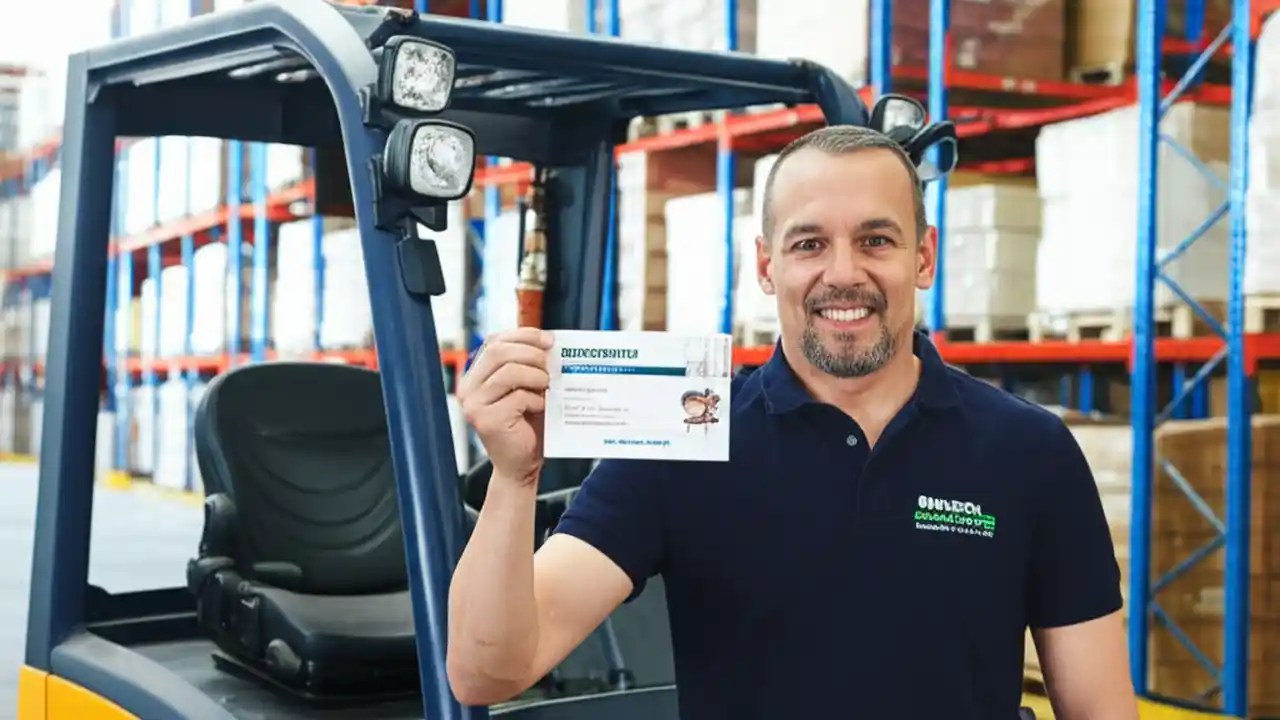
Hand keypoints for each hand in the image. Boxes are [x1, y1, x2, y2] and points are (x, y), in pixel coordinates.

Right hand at [458, 327, 554, 485]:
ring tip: (547, 386)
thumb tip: (547, 341)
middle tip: (551, 362)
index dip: (522, 335)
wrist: (521, 465)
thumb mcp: (525, 387)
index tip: (548, 339)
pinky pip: (517, 397)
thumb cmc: (526, 425)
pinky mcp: (487, 421)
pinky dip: (535, 399)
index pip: (494, 341)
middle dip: (530, 352)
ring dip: (536, 376)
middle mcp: (468, 389)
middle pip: (498, 352)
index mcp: (476, 376)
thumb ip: (527, 365)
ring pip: (508, 372)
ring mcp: (474, 405)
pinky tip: (540, 408)